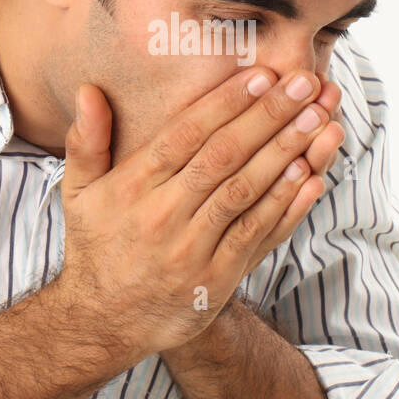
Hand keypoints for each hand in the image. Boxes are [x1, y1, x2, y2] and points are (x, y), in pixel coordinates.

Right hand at [57, 67, 344, 358]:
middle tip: (306, 84)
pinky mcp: (215, 280)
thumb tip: (88, 90)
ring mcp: (191, 251)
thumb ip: (86, 139)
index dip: (226, 103)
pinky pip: (256, 236)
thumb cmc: (96, 246)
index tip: (262, 74)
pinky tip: (312, 176)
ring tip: (319, 119)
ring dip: (286, 153)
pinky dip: (287, 205)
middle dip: (269, 117)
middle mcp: (162, 216)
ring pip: (246, 192)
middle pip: (224, 157)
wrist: (102, 323)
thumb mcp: (78, 192)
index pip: (185, 135)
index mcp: (131, 187)